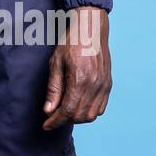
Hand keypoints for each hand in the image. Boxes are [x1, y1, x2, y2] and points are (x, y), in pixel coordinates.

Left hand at [41, 5, 111, 129]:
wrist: (91, 29)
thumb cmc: (71, 42)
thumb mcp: (56, 63)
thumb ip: (53, 88)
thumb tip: (49, 111)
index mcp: (80, 79)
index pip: (68, 111)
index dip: (56, 121)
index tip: (46, 125)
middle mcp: (95, 86)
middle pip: (80, 116)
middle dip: (65, 120)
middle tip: (53, 116)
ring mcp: (104, 86)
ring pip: (92, 115)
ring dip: (77, 118)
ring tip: (65, 111)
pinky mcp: (108, 85)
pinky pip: (101, 108)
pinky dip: (89, 112)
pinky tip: (78, 106)